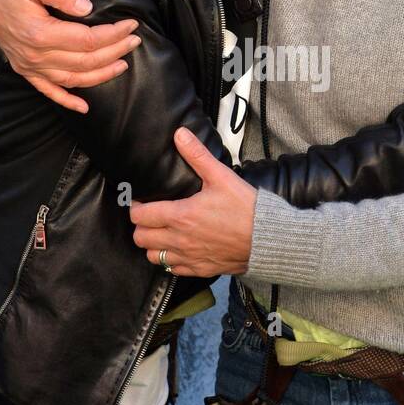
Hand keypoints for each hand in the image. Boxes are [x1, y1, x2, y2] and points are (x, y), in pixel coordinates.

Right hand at [0, 0, 140, 112]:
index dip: (113, 34)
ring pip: (73, 79)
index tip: (131, 25)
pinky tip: (84, 107)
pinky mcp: (26, 71)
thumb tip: (88, 8)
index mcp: (41, 34)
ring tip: (123, 65)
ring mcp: (31, 67)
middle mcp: (37, 56)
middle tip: (134, 41)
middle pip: (86, 60)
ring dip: (101, 75)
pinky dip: (67, 101)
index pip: (88, 39)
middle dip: (115, 51)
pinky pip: (49, 92)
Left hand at [129, 128, 255, 275]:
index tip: (140, 202)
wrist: (268, 239)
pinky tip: (178, 249)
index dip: (135, 208)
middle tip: (149, 217)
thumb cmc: (246, 208)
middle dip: (141, 226)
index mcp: (180, 216)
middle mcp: (179, 240)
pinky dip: (170, 260)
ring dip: (153, 245)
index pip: (140, 216)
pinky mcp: (200, 269)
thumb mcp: (221, 177)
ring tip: (161, 233)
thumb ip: (197, 155)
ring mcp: (189, 257)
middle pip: (141, 238)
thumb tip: (180, 135)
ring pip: (153, 256)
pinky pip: (172, 269)